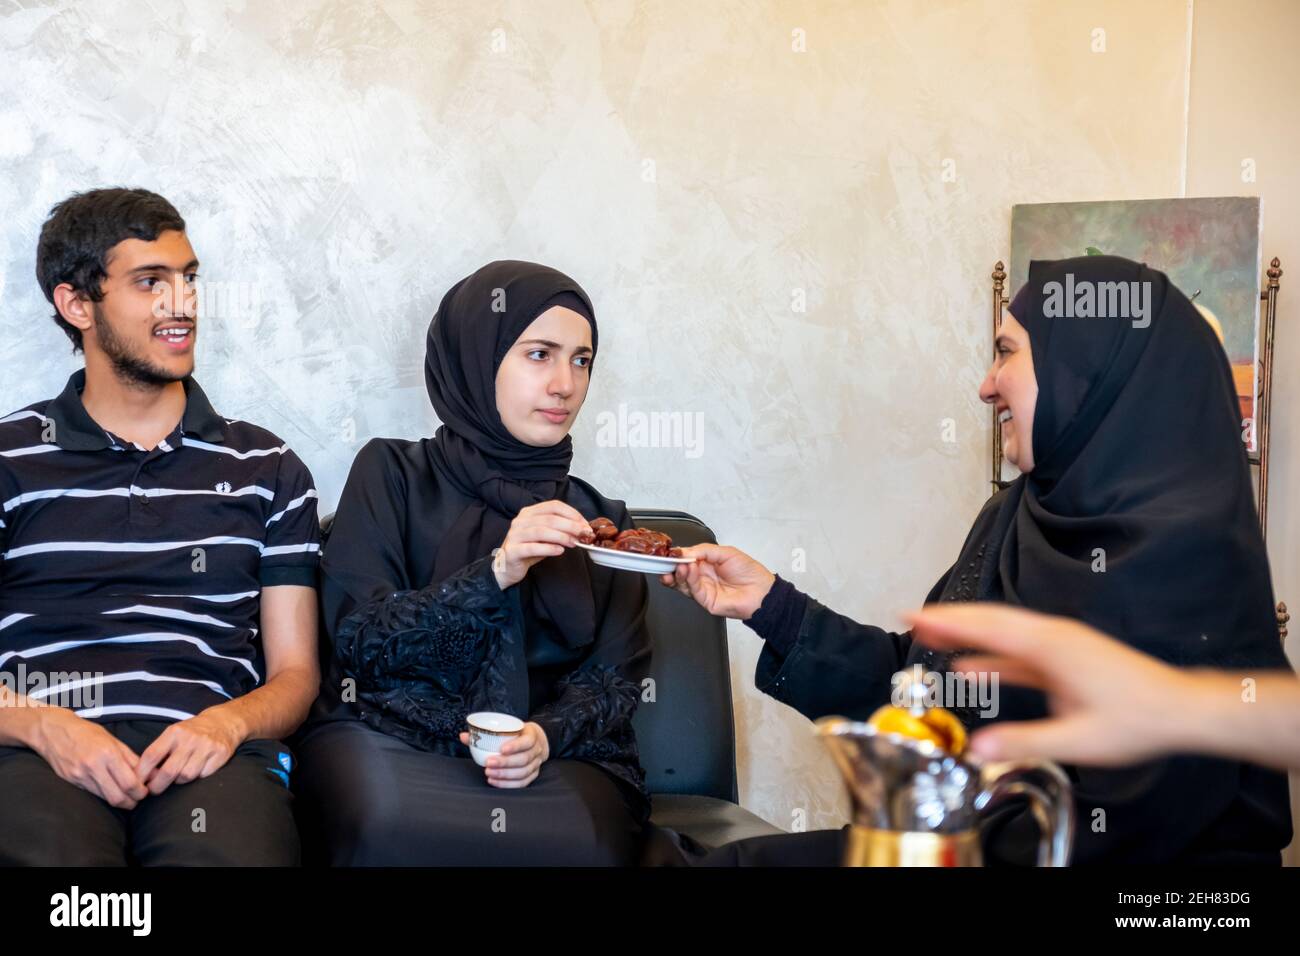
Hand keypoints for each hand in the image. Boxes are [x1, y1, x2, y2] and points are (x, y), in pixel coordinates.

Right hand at [31, 708, 148, 808]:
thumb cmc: (87, 733)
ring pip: (105, 799)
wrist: (54, 732)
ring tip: (126, 796)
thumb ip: (131, 758)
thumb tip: (150, 773)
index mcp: (108, 753)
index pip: (130, 783)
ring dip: (119, 801)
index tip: (145, 791)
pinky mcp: (72, 782)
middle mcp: (94, 766)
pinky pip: (93, 794)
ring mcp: (81, 776)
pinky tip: (110, 791)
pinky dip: (105, 796)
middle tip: (137, 798)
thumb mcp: (113, 740)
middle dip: (132, 802)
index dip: (141, 791)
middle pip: (118, 797)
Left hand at [136, 710, 244, 795]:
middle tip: (153, 791)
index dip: (142, 773)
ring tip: (178, 776)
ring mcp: (206, 746)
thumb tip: (142, 775)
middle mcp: (190, 739)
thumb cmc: (192, 732)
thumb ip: (160, 750)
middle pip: (168, 771)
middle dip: (157, 786)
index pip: (152, 755)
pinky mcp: (220, 754)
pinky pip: (203, 775)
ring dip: (179, 781)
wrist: (223, 722)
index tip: (137, 783)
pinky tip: (197, 770)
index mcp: (174, 732)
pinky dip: (197, 776)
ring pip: (186, 776)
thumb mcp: (174, 733)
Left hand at [459, 722, 549, 787]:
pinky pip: (522, 783)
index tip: (501, 749)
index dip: (515, 746)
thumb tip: (463, 736)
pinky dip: (508, 784)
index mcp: (532, 736)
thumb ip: (485, 733)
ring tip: (489, 774)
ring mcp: (536, 764)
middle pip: (523, 759)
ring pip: (523, 772)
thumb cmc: (517, 735)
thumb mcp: (508, 729)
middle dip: (505, 763)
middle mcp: (537, 750)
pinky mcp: (533, 775)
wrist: (536, 742)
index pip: (526, 742)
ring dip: (505, 775)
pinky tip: (495, 782)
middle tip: (488, 763)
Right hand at [493, 500, 589, 589]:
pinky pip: (532, 548)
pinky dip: (548, 548)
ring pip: (541, 531)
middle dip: (570, 525)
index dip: (572, 513)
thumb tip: (582, 529)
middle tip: (583, 534)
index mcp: (529, 512)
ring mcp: (515, 535)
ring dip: (561, 536)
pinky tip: (559, 551)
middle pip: (549, 518)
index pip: (554, 506)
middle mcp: (520, 521)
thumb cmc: (529, 548)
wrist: (508, 566)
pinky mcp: (512, 551)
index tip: (585, 524)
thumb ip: (559, 529)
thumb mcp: (545, 536)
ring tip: (573, 543)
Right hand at [659, 543, 775, 618]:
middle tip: (668, 560)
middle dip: (671, 566)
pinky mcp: (705, 601)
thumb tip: (685, 551)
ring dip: (678, 573)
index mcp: (706, 564)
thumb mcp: (725, 552)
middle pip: (679, 573)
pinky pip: (692, 590)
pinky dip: (688, 579)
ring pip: (682, 583)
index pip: (685, 560)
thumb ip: (704, 550)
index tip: (670, 552)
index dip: (677, 556)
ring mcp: (702, 589)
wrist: (761, 591)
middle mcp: (701, 577)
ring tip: (679, 564)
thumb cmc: (749, 571)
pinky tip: (689, 570)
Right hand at [905, 603, 1189, 765]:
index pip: (987, 626)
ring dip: (967, 634)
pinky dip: (991, 656)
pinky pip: (1017, 652)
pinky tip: (971, 667)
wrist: (1179, 710)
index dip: (947, 621)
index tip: (914, 615)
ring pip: (1002, 634)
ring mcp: (1059, 646)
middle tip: (911, 618)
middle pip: (990, 621)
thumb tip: (979, 747)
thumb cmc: (1139, 718)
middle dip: (948, 619)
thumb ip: (1025, 742)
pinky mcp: (1064, 659)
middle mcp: (1053, 636)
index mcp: (1051, 646)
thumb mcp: (1079, 739)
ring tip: (931, 636)